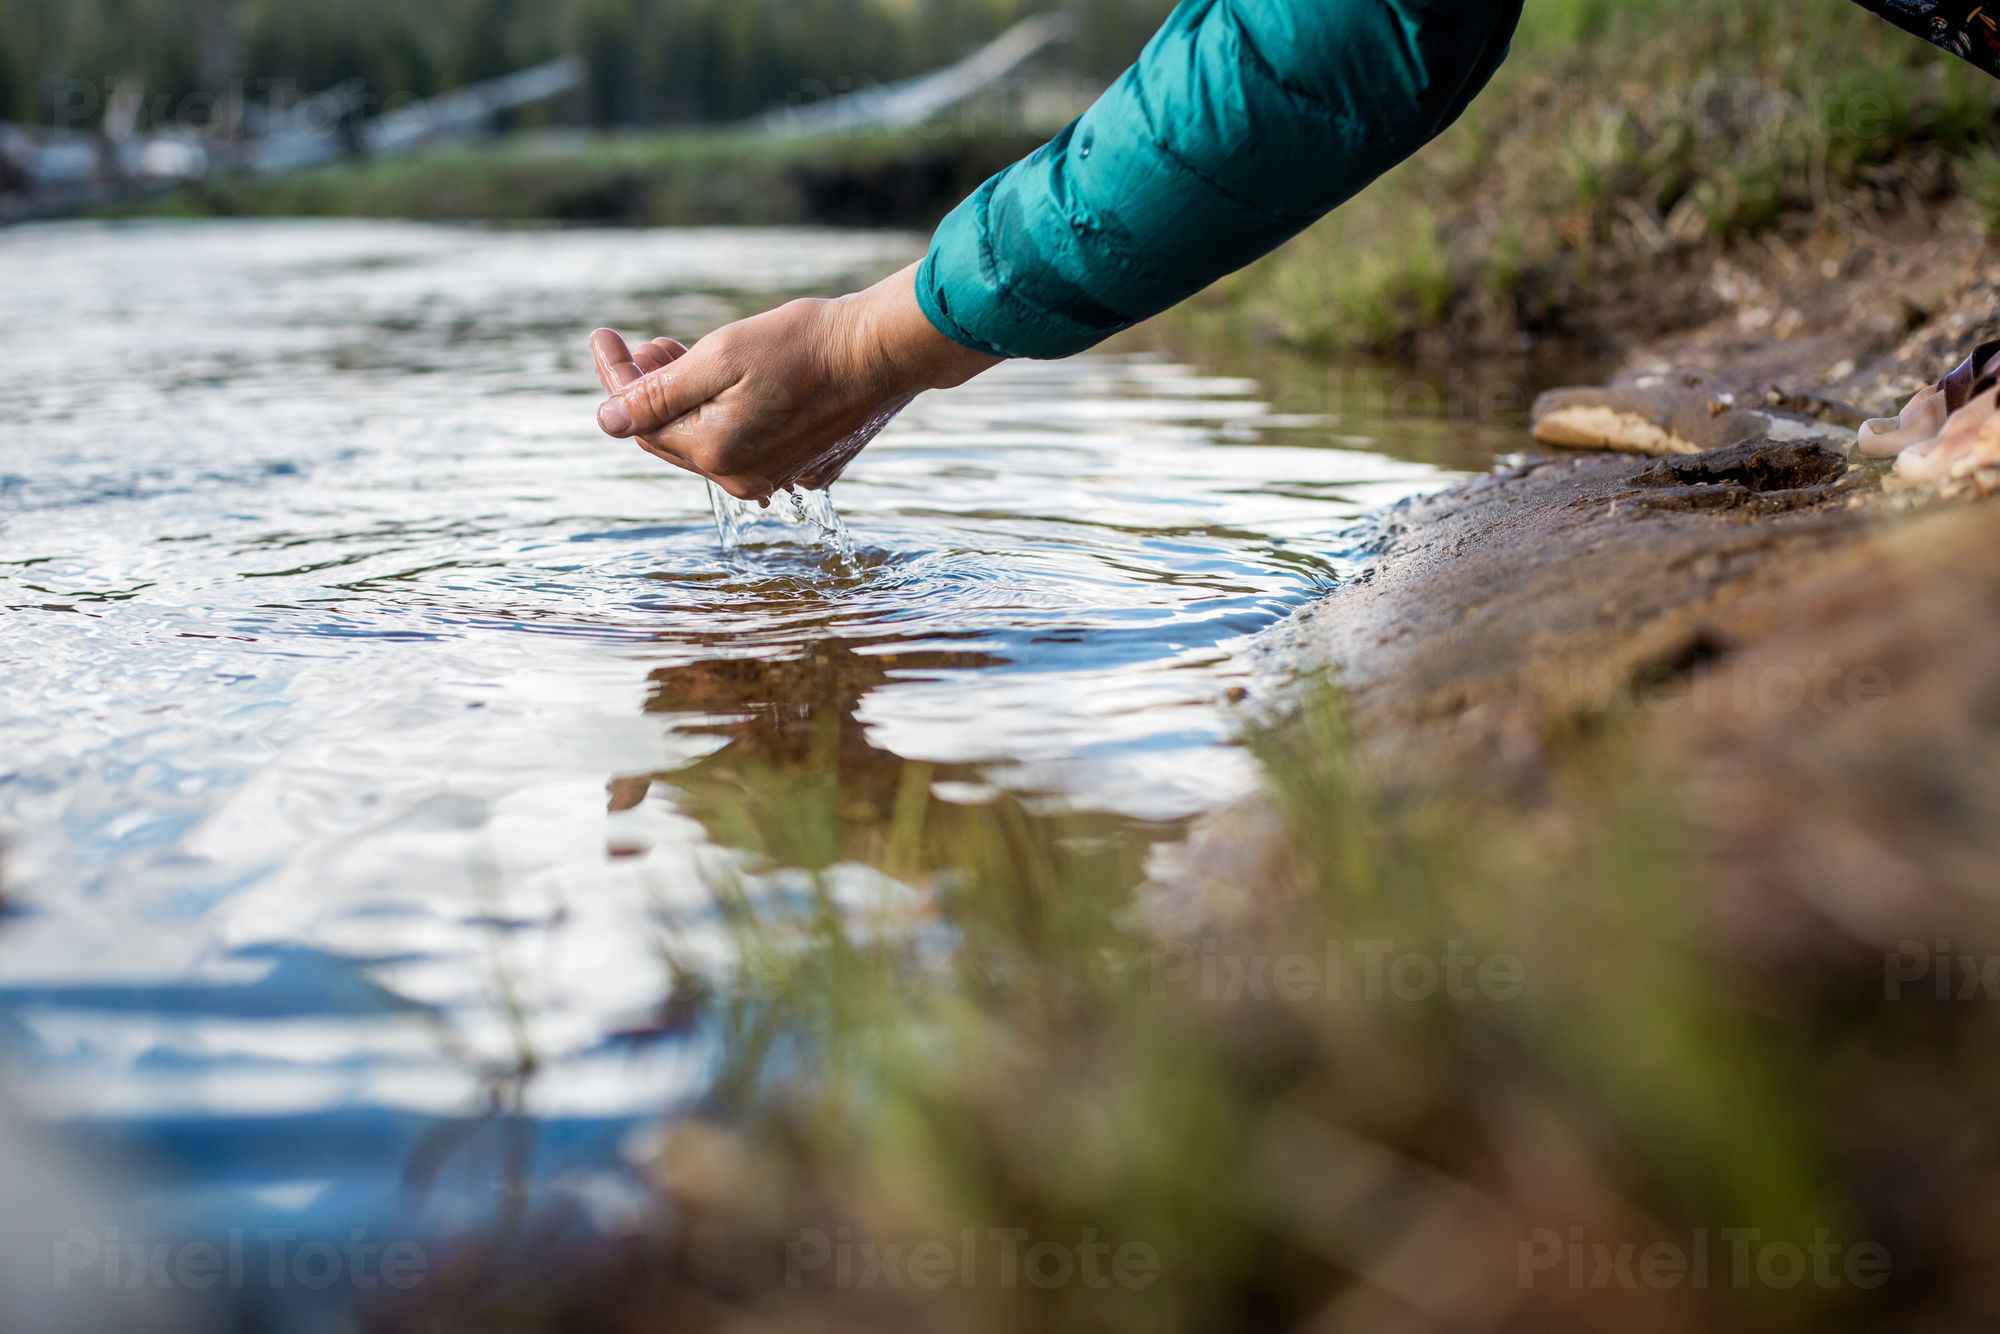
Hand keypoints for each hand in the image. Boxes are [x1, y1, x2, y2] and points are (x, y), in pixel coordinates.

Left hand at [589, 263, 999, 501]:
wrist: (883, 353)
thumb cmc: (804, 345)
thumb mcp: (720, 356)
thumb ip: (658, 394)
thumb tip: (608, 421)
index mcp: (716, 452)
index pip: (642, 422)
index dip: (616, 378)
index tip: (602, 335)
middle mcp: (744, 478)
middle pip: (674, 436)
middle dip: (650, 389)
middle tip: (645, 344)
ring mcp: (778, 476)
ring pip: (712, 440)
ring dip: (688, 400)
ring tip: (682, 354)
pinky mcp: (807, 465)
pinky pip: (751, 444)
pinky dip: (730, 413)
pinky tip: (735, 381)